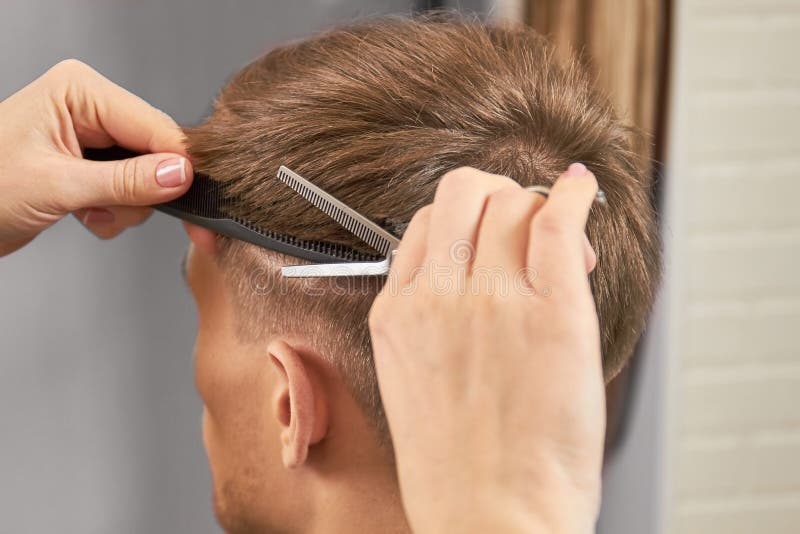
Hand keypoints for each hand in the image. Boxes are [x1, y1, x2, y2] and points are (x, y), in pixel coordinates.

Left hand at [0, 59, 192, 255]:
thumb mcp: (57, 186)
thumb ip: (125, 181)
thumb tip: (179, 174)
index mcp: (79, 91)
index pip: (154, 125)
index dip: (175, 164)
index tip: (190, 197)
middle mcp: (89, 108)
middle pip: (156, 151)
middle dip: (140, 190)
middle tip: (112, 210)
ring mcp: (91, 136)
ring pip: (148, 176)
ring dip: (124, 205)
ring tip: (87, 211)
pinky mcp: (92, 164)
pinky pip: (132, 188)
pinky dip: (115, 211)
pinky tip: (85, 213)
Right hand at [369, 165, 604, 533]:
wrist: (490, 520)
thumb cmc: (459, 468)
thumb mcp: (414, 383)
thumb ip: (432, 321)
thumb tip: (477, 273)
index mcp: (397, 314)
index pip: (423, 223)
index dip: (464, 220)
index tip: (491, 241)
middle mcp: (435, 296)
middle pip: (462, 193)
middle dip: (495, 193)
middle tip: (523, 221)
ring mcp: (490, 301)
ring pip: (512, 202)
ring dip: (538, 206)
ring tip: (567, 243)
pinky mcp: (551, 315)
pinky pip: (556, 222)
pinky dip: (572, 194)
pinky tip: (581, 188)